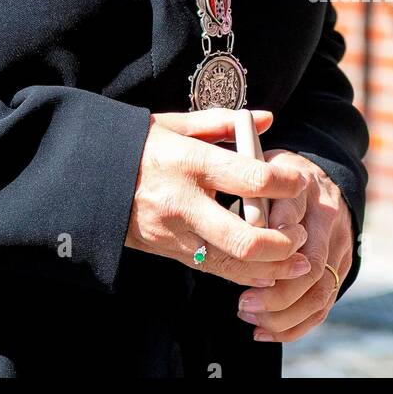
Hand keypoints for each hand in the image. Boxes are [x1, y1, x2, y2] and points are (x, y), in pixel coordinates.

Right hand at [124, 109, 312, 287]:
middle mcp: (184, 201)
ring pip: (232, 265)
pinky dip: (244, 273)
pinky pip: (214, 270)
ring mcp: (174, 233)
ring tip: (296, 261)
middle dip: (283, 244)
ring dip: (270, 268)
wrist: (89, 177)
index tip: (299, 182)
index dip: (284, 184)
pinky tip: (265, 269)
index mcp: (190, 161)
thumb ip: (223, 123)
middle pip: (245, 238)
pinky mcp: (168, 252)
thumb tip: (266, 120)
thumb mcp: (176, 124)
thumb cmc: (139, 145)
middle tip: (302, 236)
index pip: (249, 179)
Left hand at [233, 147, 354, 343]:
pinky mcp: (341, 268)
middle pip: (311, 266)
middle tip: (242, 303)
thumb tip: (244, 223)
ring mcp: (339, 247)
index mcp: (305, 189)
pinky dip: (295, 325)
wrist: (321, 178)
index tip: (243, 257)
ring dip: (284, 315)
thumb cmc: (280, 176)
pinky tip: (266, 330)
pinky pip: (323, 305)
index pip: (292, 217)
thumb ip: (254, 190)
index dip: (270, 242)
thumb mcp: (265, 167)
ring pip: (319, 293)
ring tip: (250, 318)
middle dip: (277, 293)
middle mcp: (329, 220)